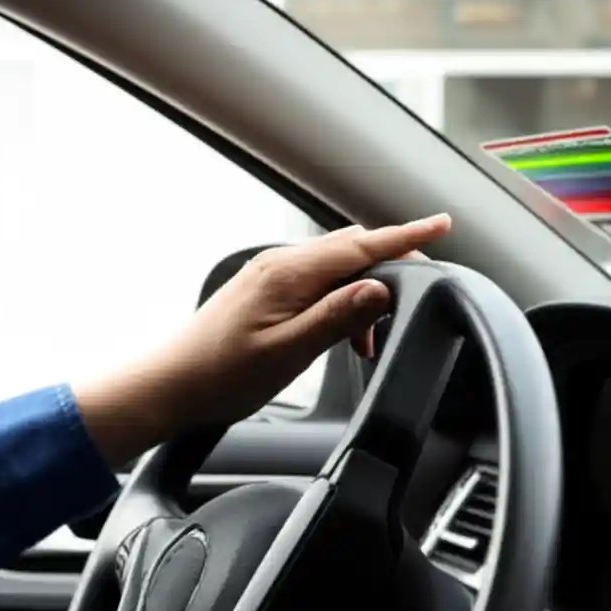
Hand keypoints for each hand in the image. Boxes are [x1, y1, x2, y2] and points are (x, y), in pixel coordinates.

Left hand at [75, 214, 452, 464]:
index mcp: (289, 273)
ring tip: (371, 339)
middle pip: (352, 248)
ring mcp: (270, 275)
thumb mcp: (288, 352)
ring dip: (363, 292)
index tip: (442, 225)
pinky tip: (340, 335)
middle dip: (391, 264)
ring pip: (335, 267)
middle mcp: (280, 264)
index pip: (361, 245)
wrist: (168, 385)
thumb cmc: (221, 375)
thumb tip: (380, 290)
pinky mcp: (263, 291)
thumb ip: (336, 318)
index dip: (406, 237)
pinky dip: (340, 301)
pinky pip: (315, 282)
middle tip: (420, 293)